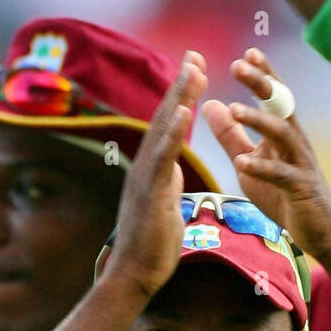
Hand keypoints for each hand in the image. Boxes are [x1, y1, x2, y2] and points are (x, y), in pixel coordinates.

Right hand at [104, 53, 207, 299]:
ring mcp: (145, 177)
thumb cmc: (152, 249)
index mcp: (152, 170)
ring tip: (195, 70)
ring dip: (179, 97)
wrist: (134, 275)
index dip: (181, 97)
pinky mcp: (150, 191)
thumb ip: (168, 184)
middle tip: (195, 55)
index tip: (195, 70)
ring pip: (163, 130)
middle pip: (165, 118)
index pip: (169, 127)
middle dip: (181, 85)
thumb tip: (173, 171)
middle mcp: (145, 167)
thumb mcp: (165, 207)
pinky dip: (173, 131)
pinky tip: (185, 109)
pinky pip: (164, 156)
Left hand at [203, 50, 330, 256]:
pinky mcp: (300, 188)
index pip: (273, 96)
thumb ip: (230, 135)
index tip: (246, 53)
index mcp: (283, 132)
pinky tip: (243, 163)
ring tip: (234, 109)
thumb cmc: (283, 195)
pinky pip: (280, 174)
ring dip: (258, 120)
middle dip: (261, 83)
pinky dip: (261, 167)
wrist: (318, 231)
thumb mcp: (250, 161)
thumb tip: (209, 104)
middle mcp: (295, 141)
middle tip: (238, 64)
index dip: (263, 74)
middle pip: (280, 104)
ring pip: (281, 133)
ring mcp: (299, 163)